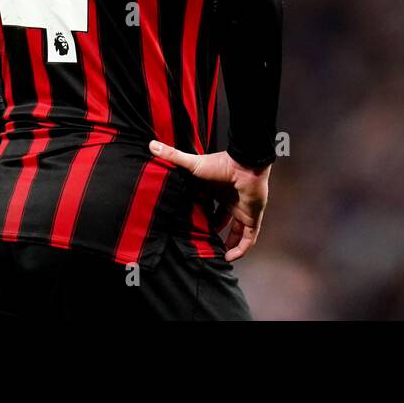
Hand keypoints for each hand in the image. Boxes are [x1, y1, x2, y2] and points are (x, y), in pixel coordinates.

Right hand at [148, 140, 269, 261]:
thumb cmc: (221, 164)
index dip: (202, 218)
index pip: (209, 207)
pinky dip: (241, 249)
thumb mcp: (193, 164)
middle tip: (204, 243)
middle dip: (215, 232)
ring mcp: (243, 210)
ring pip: (237, 232)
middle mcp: (230, 201)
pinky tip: (230, 258)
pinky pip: (248, 238)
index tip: (192, 228)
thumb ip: (173, 156)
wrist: (246, 165)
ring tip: (218, 256)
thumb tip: (151, 144)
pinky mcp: (252, 217)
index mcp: (217, 191)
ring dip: (229, 244)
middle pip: (222, 220)